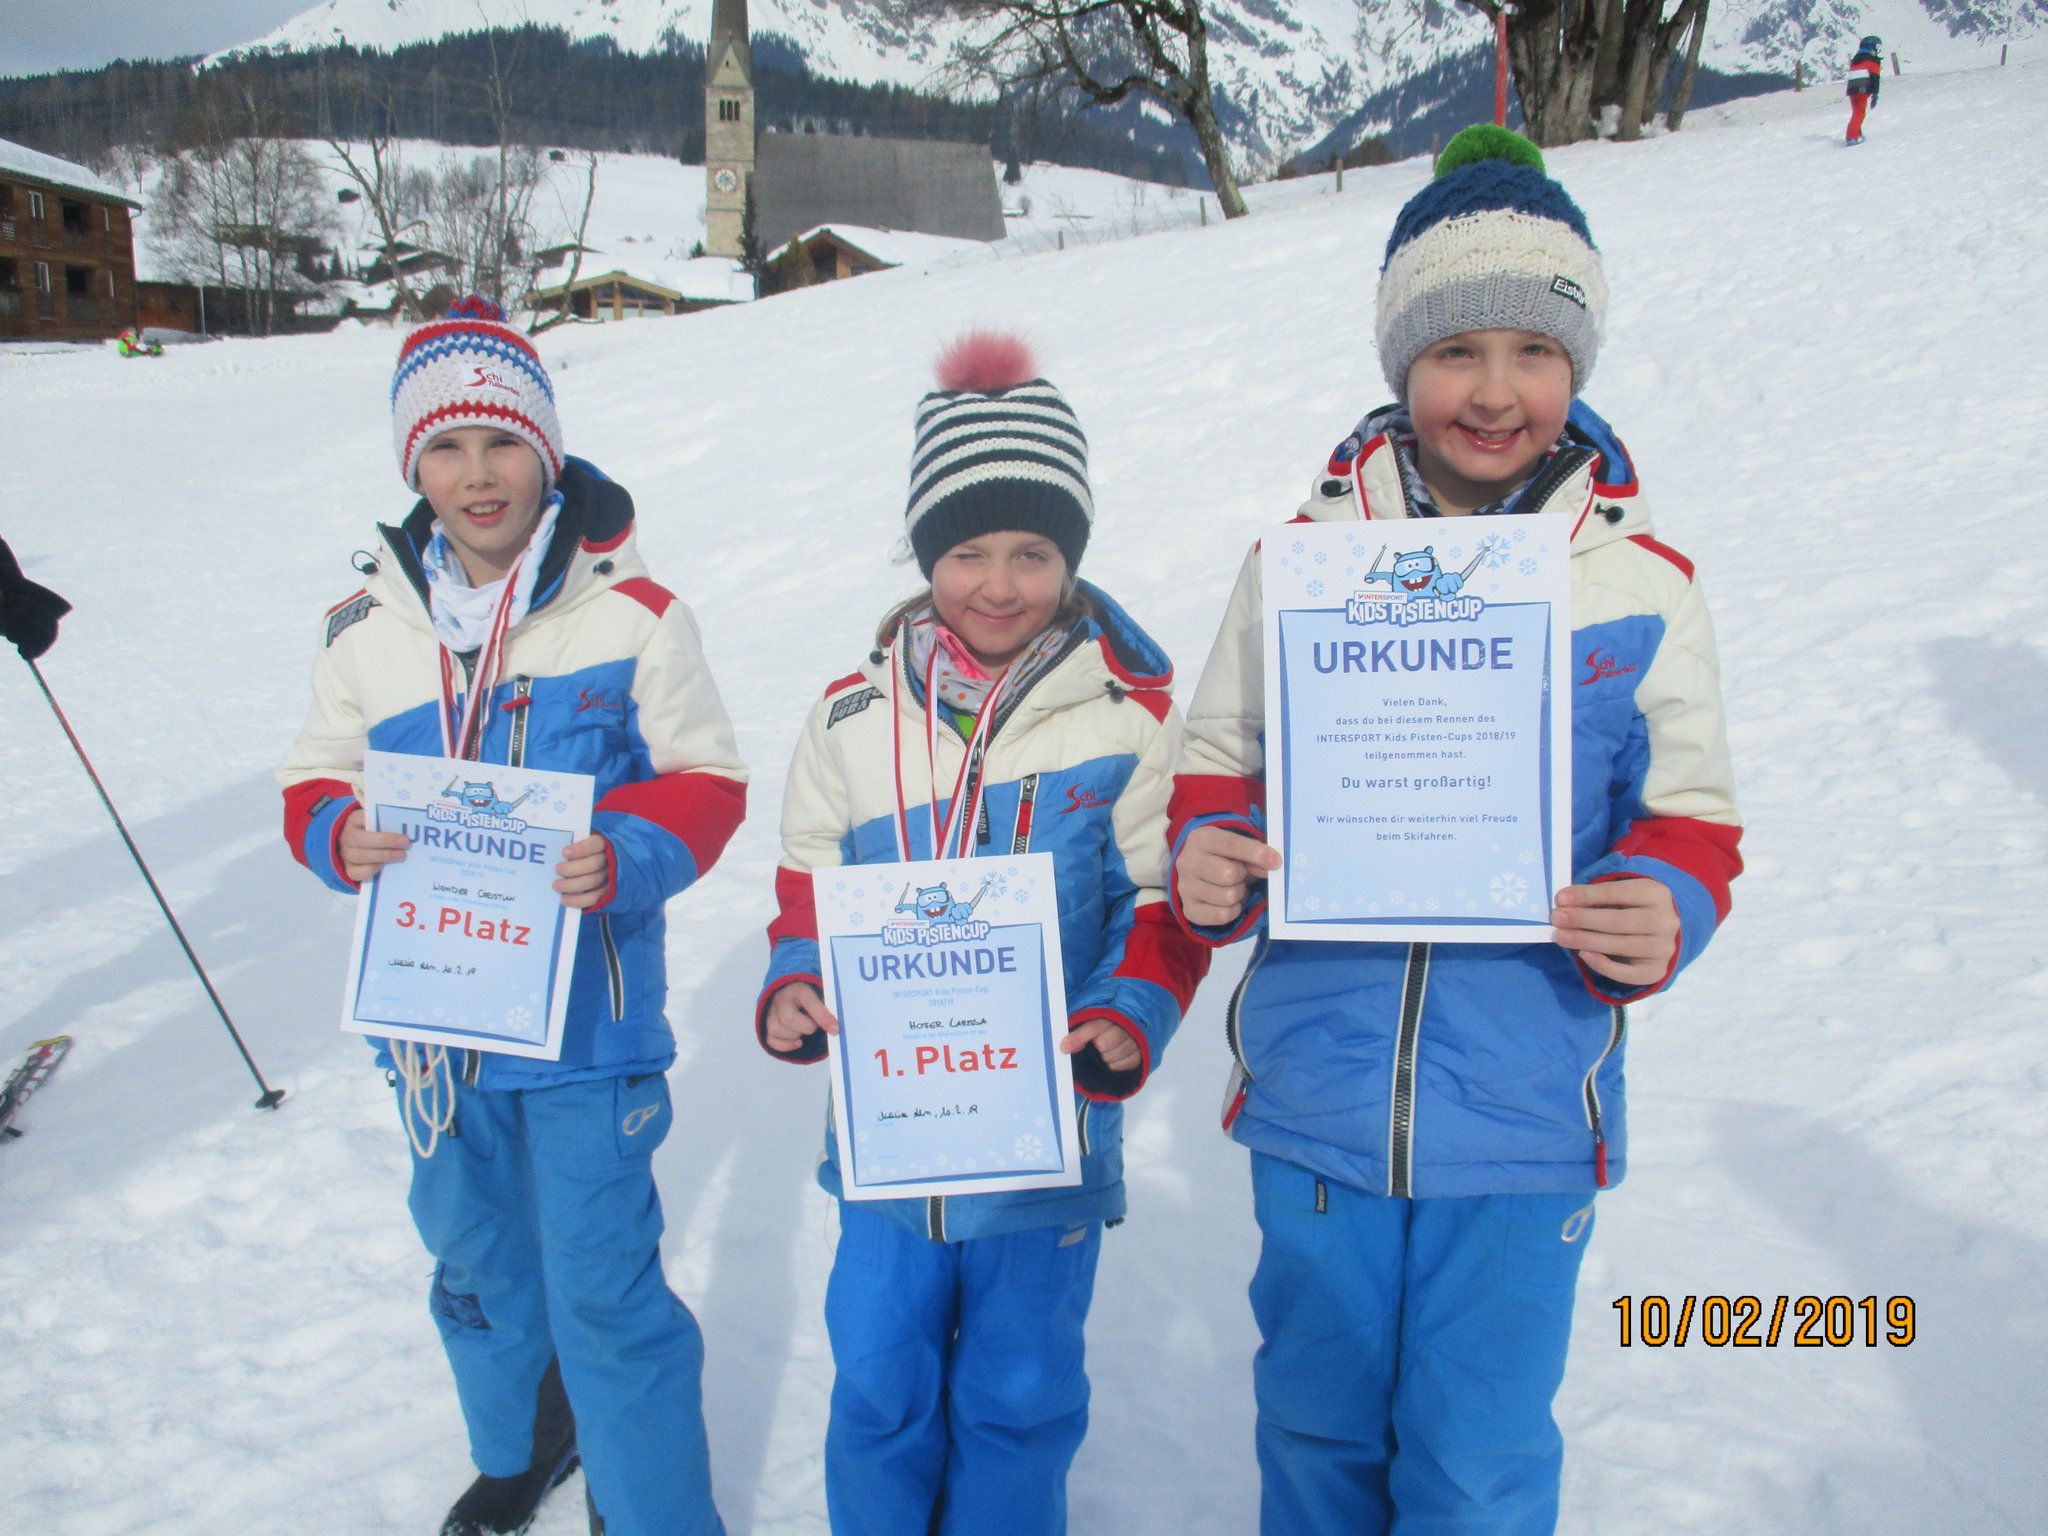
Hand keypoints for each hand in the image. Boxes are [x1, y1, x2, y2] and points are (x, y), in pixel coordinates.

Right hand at [338, 808, 408, 883]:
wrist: (357, 849)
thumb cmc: (375, 831)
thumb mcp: (378, 820)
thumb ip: (388, 817)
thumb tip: (406, 816)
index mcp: (354, 820)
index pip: (362, 817)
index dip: (378, 820)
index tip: (398, 821)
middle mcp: (347, 837)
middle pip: (361, 839)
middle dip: (385, 841)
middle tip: (405, 842)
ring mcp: (347, 854)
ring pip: (360, 856)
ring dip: (383, 856)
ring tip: (402, 855)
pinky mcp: (350, 870)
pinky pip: (357, 873)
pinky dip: (371, 870)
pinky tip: (384, 867)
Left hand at [554, 834, 611, 909]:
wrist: (597, 867)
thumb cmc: (583, 854)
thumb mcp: (581, 845)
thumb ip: (573, 847)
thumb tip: (555, 852)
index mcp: (604, 845)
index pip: (595, 844)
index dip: (580, 849)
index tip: (564, 852)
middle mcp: (610, 861)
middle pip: (593, 864)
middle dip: (572, 868)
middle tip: (557, 869)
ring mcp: (609, 878)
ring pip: (592, 881)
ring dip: (571, 885)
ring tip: (556, 885)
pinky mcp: (606, 893)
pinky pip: (593, 898)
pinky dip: (577, 900)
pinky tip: (563, 899)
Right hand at [763, 981, 837, 1052]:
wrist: (790, 992)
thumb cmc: (811, 997)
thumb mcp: (820, 995)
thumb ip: (827, 1007)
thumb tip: (835, 1026)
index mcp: (799, 988)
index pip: (809, 1002)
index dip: (822, 1016)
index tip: (835, 1029)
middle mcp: (781, 999)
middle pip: (788, 1018)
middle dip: (806, 1028)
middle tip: (815, 1027)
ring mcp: (770, 1012)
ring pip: (776, 1029)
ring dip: (795, 1035)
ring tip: (804, 1031)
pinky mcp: (766, 1025)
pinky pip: (771, 1040)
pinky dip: (786, 1045)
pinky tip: (798, 1042)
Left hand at [1062, 1014, 1140, 1072]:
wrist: (1131, 1027)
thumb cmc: (1108, 1026)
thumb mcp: (1092, 1023)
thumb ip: (1079, 1033)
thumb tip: (1065, 1046)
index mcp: (1110, 1013)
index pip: (1093, 1027)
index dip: (1078, 1037)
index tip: (1064, 1047)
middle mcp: (1124, 1025)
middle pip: (1103, 1044)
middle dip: (1098, 1047)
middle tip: (1098, 1045)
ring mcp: (1135, 1039)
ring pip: (1113, 1056)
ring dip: (1107, 1057)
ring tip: (1108, 1049)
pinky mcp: (1142, 1052)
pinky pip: (1124, 1064)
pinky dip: (1117, 1064)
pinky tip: (1116, 1056)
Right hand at [1175, 825, 1280, 927]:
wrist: (1199, 872)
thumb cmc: (1224, 858)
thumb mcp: (1237, 849)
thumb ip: (1254, 855)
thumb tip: (1271, 865)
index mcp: (1201, 839)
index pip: (1231, 844)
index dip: (1256, 853)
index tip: (1276, 861)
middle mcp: (1187, 862)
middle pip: (1228, 874)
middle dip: (1242, 876)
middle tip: (1241, 875)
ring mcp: (1185, 887)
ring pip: (1227, 897)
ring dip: (1239, 894)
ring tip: (1234, 887)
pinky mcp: (1189, 910)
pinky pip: (1222, 915)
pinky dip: (1233, 910)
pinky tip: (1229, 902)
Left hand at [1551, 878, 1677, 987]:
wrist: (1659, 931)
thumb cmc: (1630, 907)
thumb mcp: (1619, 894)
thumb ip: (1595, 897)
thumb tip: (1564, 902)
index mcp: (1657, 894)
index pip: (1618, 893)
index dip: (1587, 896)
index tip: (1561, 899)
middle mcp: (1666, 921)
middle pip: (1620, 921)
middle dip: (1584, 920)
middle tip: (1557, 918)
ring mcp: (1664, 948)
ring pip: (1622, 946)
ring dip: (1587, 941)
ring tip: (1561, 936)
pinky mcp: (1657, 971)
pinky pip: (1628, 974)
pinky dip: (1603, 965)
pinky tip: (1584, 955)